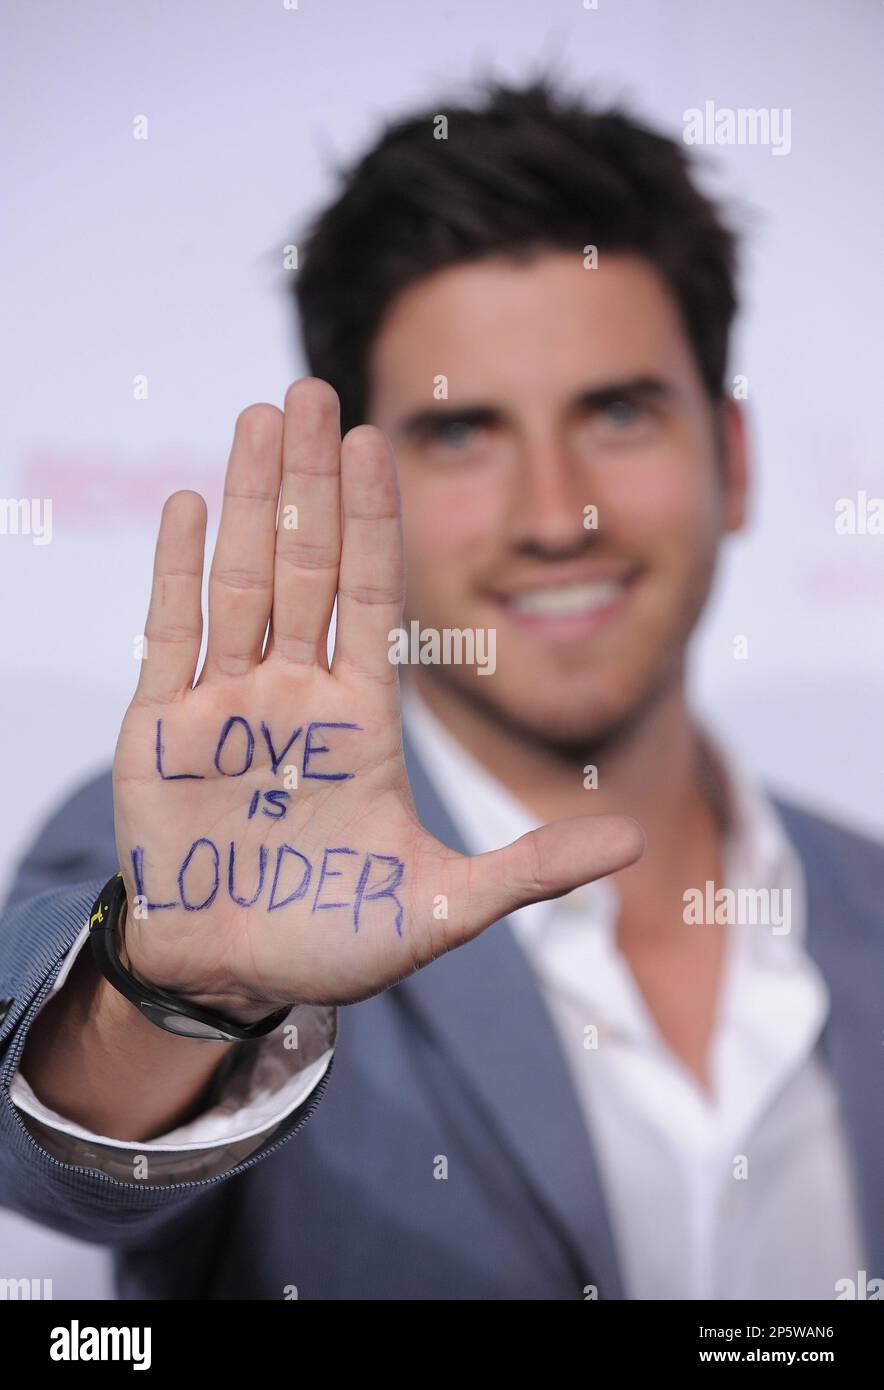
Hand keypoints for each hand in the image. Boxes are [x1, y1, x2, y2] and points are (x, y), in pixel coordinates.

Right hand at [112, 379, 643, 1021]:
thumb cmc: (330, 940)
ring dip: (252, 501)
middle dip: (314, 483)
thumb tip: (634, 843)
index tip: (380, 444)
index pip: (372, 597)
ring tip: (263, 419)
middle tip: (317, 392)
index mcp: (361, 720)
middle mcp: (296, 696)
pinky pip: (174, 637)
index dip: (376, 523)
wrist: (235, 978)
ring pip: (244, 582)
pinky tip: (189, 505)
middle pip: (308, 567)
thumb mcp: (443, 908)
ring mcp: (228, 706)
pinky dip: (178, 573)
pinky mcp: (163, 731)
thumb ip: (531, 868)